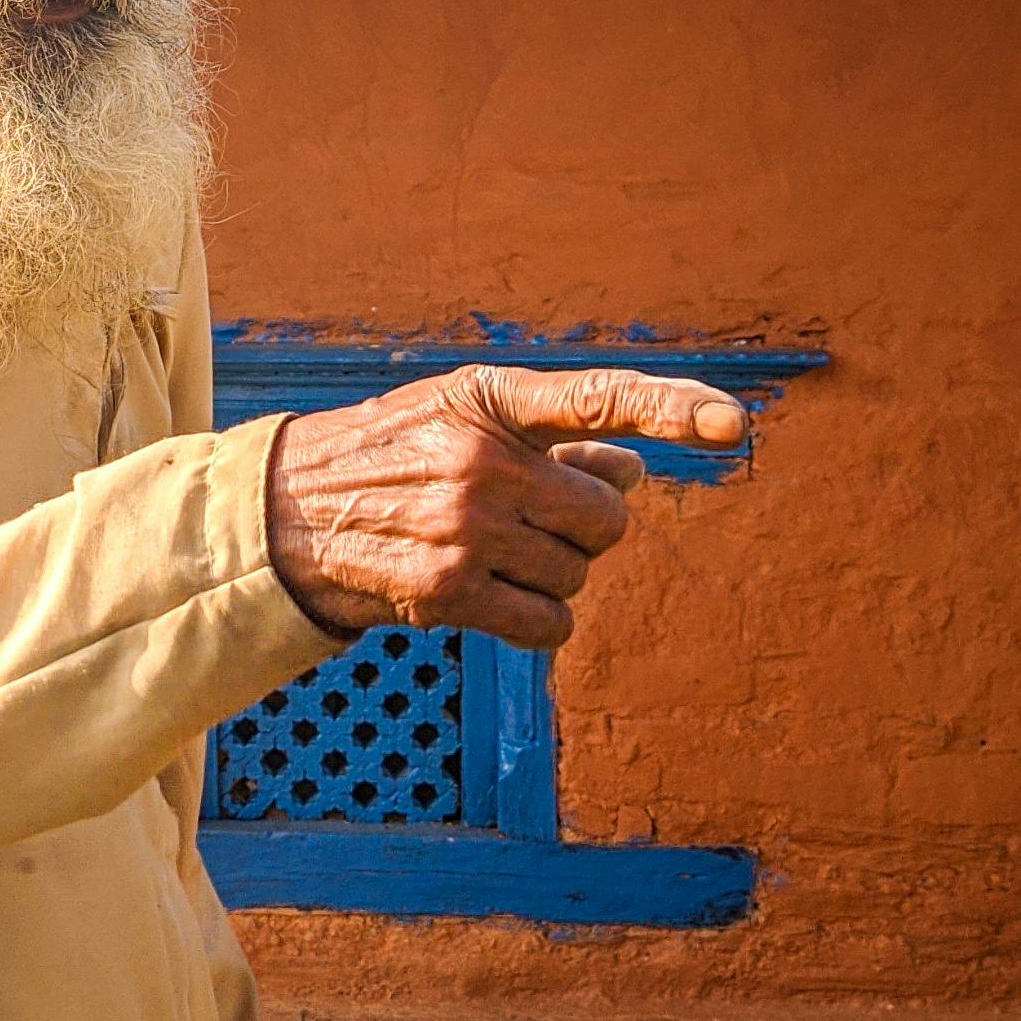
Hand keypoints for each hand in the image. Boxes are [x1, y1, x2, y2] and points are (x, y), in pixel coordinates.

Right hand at [265, 365, 747, 645]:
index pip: (598, 396)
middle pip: (605, 517)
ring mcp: (464, 527)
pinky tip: (493, 597)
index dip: (672, 408)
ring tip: (490, 551)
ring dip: (551, 574)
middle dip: (582, 527)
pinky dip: (538, 619)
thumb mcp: (463, 417)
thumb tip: (632, 471)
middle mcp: (480, 457)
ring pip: (577, 573)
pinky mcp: (448, 592)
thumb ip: (554, 437)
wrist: (288, 511)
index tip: (733, 423)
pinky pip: (550, 624)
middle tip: (528, 518)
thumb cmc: (394, 455)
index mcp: (490, 398)